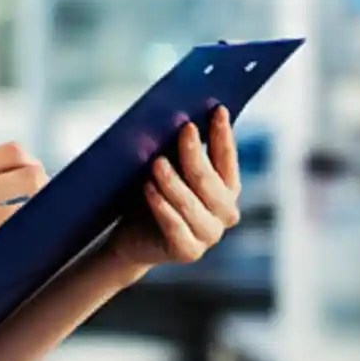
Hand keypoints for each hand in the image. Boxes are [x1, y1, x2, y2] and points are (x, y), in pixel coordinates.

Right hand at [0, 142, 48, 285]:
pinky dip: (35, 238)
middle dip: (44, 190)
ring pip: (33, 202)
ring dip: (43, 216)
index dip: (31, 165)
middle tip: (41, 211)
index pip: (12, 151)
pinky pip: (25, 231)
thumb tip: (35, 175)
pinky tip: (27, 249)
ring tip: (35, 231)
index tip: (33, 186)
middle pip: (30, 172)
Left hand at [103, 106, 242, 271]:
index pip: (228, 159)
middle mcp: (225, 213)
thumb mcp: (166, 169)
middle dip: (197, 154)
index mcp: (226, 189)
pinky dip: (162, 207)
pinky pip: (175, 227)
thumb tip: (178, 117)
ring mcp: (208, 235)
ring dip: (174, 182)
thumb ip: (177, 150)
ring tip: (157, 163)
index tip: (216, 109)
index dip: (224, 134)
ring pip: (193, 204)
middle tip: (184, 129)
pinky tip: (149, 190)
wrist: (131, 238)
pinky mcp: (187, 251)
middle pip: (210, 181)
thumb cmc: (152, 195)